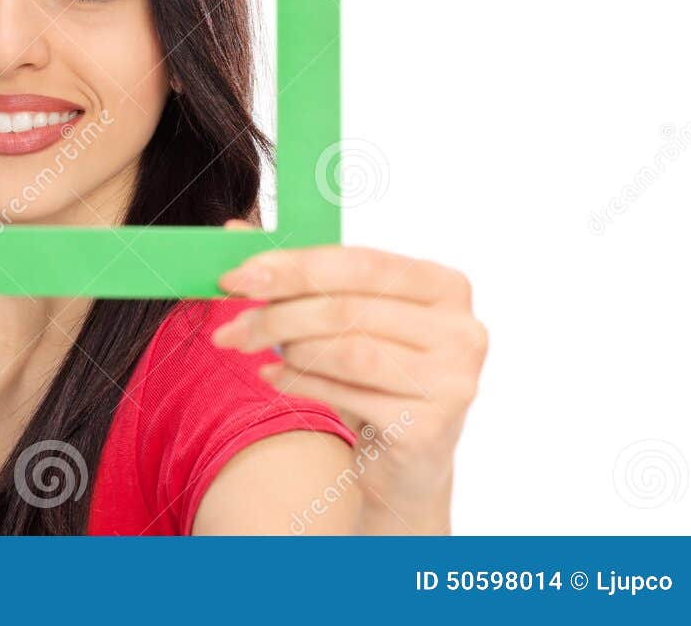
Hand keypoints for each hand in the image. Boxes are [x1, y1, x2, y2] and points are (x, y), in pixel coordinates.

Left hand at [211, 228, 487, 533]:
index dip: (292, 266)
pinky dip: (300, 381)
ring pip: (347, 351)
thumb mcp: (345, 316)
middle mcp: (462, 331)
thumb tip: (234, 230)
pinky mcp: (430, 427)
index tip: (234, 277)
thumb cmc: (374, 374)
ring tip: (254, 349)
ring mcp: (453, 381)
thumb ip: (300, 272)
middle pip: (348, 309)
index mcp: (446, 286)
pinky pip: (347, 394)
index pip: (359, 263)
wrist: (404, 461)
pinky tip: (273, 375)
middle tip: (229, 325)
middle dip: (277, 313)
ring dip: (286, 348)